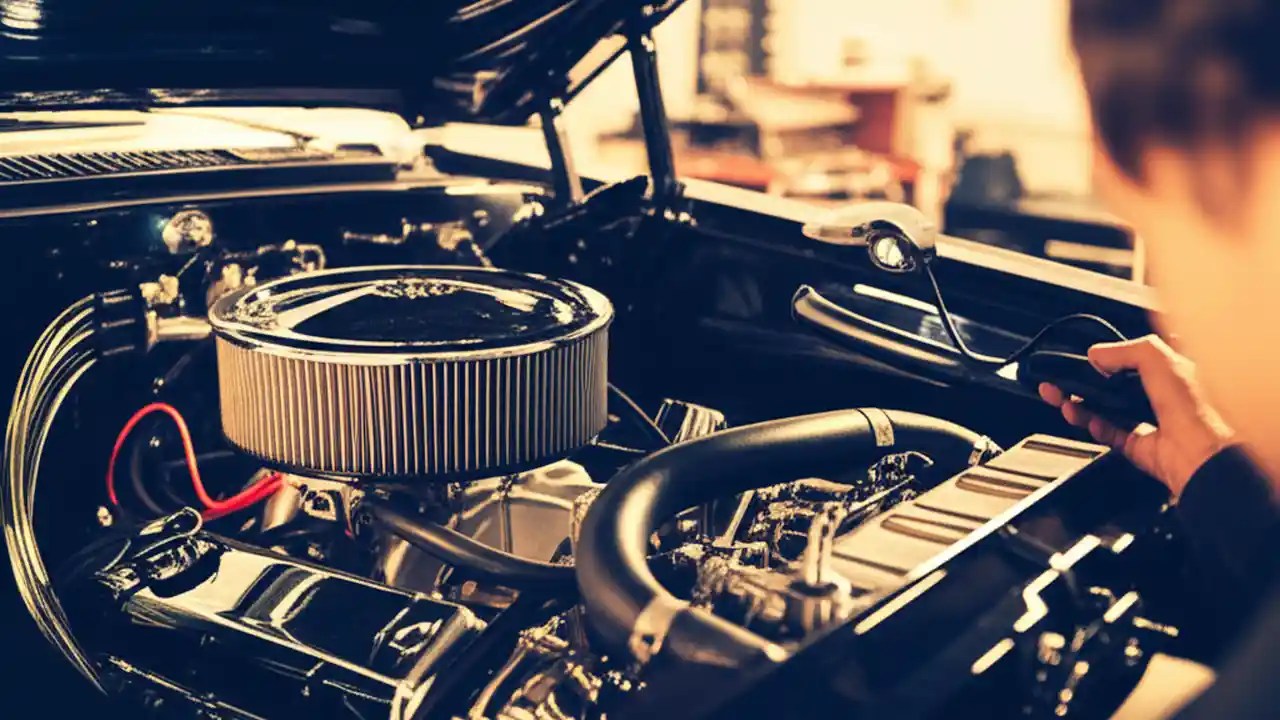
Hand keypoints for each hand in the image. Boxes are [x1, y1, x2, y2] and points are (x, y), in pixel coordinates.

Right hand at [1037, 335, 1233, 498]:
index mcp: (1176, 370)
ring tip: (1058, 396)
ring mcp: (1152, 422)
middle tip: (1059, 378)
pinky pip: (1109, 434)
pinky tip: (1079, 415)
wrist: (1203, 454)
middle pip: (1115, 385)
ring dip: (1081, 403)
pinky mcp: (1140, 447)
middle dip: (1085, 381)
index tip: (1087, 356)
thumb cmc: (1197, 407)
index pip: (1137, 357)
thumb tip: (1097, 355)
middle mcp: (1165, 396)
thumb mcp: (1158, 358)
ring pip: (1107, 410)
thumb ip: (1124, 350)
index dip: (1112, 355)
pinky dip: (1092, 424)